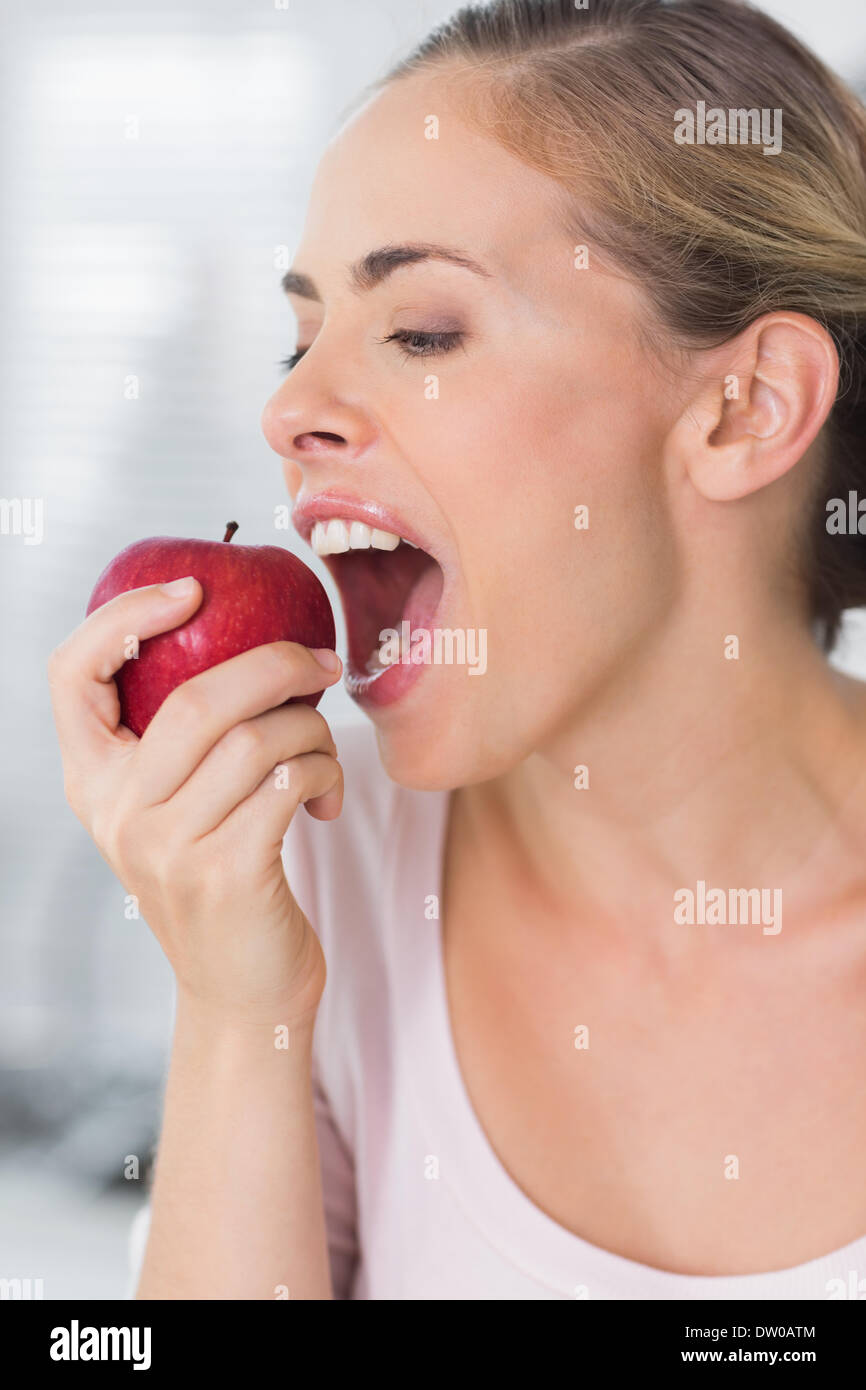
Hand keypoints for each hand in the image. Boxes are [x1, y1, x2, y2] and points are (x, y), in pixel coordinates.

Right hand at [48, 577, 342, 1025]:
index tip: (192, 592)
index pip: (71, 675)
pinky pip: (288, 781)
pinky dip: (324, 772)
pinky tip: (326, 797)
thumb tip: (259, 642)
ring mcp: (166, 847)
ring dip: (313, 731)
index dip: (123, 618)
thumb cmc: (227, 880)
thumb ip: (189, 742)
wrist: (245, 993)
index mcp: (94, 782)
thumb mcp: (182, 809)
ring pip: (255, 739)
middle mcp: (117, 813)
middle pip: (192, 698)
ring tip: (327, 754)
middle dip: (273, 663)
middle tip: (321, 659)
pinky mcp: (225, 872)